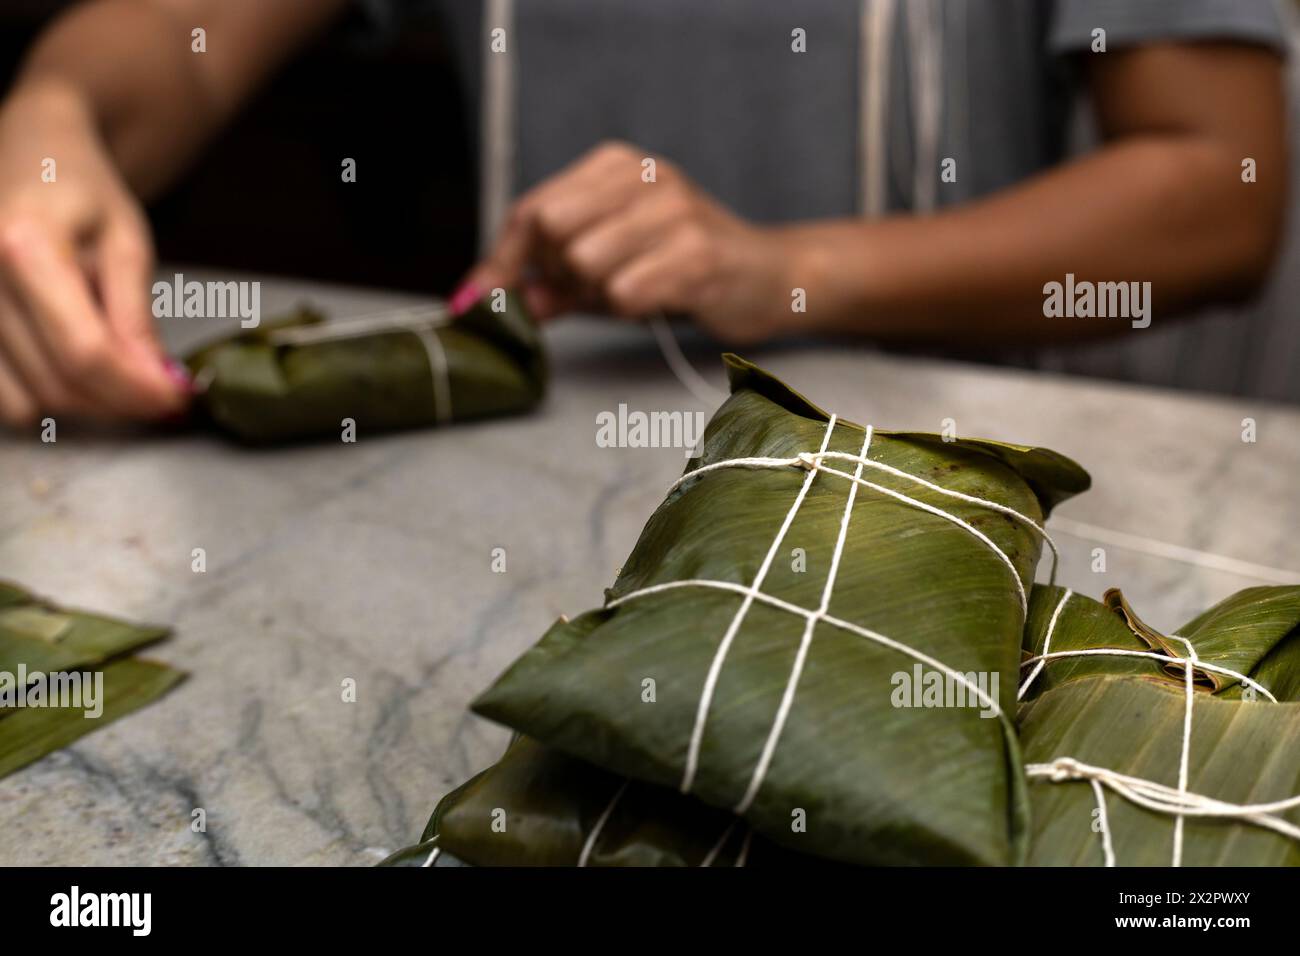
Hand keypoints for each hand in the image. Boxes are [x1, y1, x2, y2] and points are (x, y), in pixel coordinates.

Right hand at [0, 79, 187, 427]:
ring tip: (126, 377)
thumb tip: (158, 383)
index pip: (84, 351)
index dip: (136, 390)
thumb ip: (136, 315)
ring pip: (28, 400)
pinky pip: (3, 396)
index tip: (178, 400)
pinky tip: (81, 372)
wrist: (28, 152)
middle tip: (166, 395)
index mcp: (24, 247)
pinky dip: (47, 397)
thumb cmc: (80, 188)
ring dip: (87, 406)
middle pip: (56, 383)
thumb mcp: (126, 242)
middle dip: (121, 403)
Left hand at [462, 141, 807, 344]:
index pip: (532, 208)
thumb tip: (485, 301)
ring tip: (630, 294)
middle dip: (557, 275)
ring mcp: (674, 211)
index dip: (504, 260)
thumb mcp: (610, 267)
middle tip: (588, 292)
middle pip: (550, 229)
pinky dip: (629, 309)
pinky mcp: (698, 254)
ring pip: (584, 263)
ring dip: (595, 295)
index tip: (486, 299)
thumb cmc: (683, 271)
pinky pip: (624, 292)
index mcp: (617, 166)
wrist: (772, 278)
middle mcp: (644, 176)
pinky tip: (659, 302)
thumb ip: (551, 281)